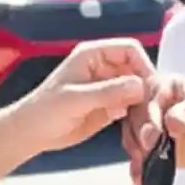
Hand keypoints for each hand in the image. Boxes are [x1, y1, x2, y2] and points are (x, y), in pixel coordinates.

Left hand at [15, 38, 153, 151]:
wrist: (31, 134)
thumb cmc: (46, 110)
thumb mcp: (76, 99)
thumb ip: (107, 91)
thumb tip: (140, 85)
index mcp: (93, 55)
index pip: (129, 49)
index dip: (142, 65)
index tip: (150, 88)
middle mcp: (104, 68)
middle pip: (137, 70)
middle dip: (146, 88)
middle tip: (152, 110)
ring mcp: (108, 88)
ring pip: (137, 90)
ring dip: (144, 104)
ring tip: (146, 123)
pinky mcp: (109, 107)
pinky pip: (131, 107)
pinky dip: (137, 116)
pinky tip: (137, 129)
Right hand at [121, 74, 184, 184]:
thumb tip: (172, 121)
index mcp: (163, 86)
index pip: (147, 95)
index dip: (148, 113)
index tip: (154, 132)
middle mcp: (150, 104)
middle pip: (135, 117)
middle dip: (140, 134)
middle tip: (150, 147)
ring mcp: (148, 127)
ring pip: (131, 137)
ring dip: (136, 152)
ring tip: (144, 166)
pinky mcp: (150, 148)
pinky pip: (138, 157)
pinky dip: (138, 169)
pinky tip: (140, 179)